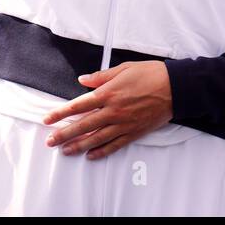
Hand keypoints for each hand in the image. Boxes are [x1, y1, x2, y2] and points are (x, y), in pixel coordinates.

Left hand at [42, 61, 173, 159]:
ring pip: (96, 138)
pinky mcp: (134, 132)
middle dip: (64, 134)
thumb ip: (101, 76)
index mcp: (108, 93)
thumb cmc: (151, 74)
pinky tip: (91, 156)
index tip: (48, 120)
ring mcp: (123, 124)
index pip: (78, 105)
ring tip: (65, 151)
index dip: (60, 113)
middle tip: (50, 141)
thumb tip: (82, 80)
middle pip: (83, 125)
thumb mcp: (124, 68)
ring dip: (78, 145)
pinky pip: (115, 145)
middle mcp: (113, 111)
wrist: (176, 87)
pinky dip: (102, 151)